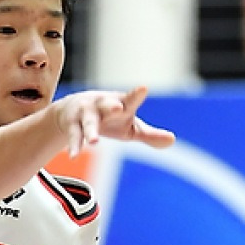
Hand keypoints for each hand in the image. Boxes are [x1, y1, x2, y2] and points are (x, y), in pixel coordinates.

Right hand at [54, 86, 175, 156]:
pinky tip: (74, 155)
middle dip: (111, 106)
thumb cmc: (109, 118)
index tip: (143, 88)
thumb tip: (172, 140)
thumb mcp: (130, 127)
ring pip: (89, 123)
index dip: (136, 95)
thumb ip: (149, 135)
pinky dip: (74, 145)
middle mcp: (102, 105)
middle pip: (107, 106)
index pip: (131, 99)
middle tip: (117, 108)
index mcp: (121, 104)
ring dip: (91, 131)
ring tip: (95, 142)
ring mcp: (85, 113)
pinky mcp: (71, 124)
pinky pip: (74, 135)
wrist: (72, 110)